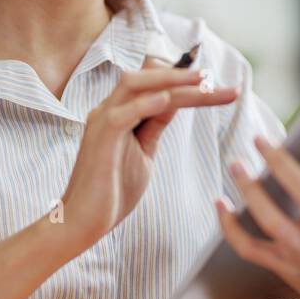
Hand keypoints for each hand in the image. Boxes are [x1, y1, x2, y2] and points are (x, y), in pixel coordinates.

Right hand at [59, 67, 237, 251]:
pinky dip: (145, 104)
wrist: (83, 222)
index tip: (216, 85)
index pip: (153, 84)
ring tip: (202, 82)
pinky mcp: (100, 140)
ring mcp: (102, 122)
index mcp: (119, 112)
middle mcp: (108, 110)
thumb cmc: (113, 191)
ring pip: (134, 86)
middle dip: (182, 75)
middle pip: (146, 78)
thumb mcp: (143, 152)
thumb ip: (154, 125)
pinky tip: (168, 100)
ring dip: (170, 81)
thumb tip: (173, 100)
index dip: (182, 80)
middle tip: (215, 78)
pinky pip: (122, 115)